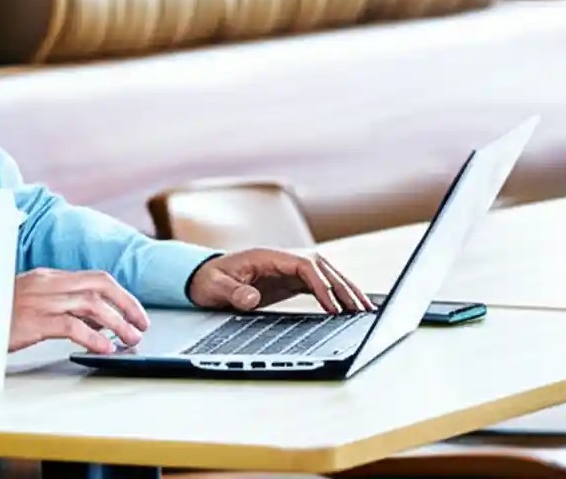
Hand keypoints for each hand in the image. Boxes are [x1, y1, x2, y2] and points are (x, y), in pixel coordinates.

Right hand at [9, 269, 149, 354]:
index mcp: (49, 277)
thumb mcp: (34, 304)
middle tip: (141, 325)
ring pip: (92, 305)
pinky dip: (95, 337)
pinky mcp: (33, 321)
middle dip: (127, 304)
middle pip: (101, 285)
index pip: (96, 277)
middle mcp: (48, 284)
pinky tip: (105, 348)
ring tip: (130, 339)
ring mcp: (41, 301)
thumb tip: (99, 321)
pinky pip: (72, 326)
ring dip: (117, 323)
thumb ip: (64, 307)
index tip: (136, 312)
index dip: (121, 294)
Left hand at [186, 248, 375, 313]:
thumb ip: (233, 291)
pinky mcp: (289, 280)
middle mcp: (282, 259)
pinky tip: (349, 307)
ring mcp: (287, 269)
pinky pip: (318, 285)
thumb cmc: (207, 280)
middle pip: (322, 268)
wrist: (200, 278)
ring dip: (345, 290)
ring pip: (325, 275)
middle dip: (343, 287)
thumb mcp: (214, 287)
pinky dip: (335, 294)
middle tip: (361, 310)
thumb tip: (250, 297)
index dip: (321, 285)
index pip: (304, 265)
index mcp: (267, 256)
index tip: (332, 306)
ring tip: (365, 308)